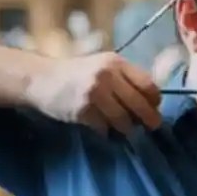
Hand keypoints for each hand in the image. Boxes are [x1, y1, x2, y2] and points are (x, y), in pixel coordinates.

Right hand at [27, 52, 161, 134]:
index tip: (155, 107)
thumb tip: (152, 101)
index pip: (148, 84)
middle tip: (153, 126)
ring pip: (123, 119)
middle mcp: (107, 76)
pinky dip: (108, 132)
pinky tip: (106, 130)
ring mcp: (94, 93)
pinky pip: (104, 127)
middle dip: (149, 118)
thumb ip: (125, 78)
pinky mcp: (82, 110)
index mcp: (116, 63)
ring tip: (127, 129)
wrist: (41, 79)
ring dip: (128, 128)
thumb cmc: (77, 74)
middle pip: (139, 103)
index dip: (155, 99)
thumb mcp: (103, 67)